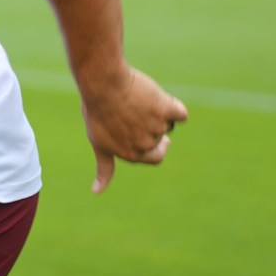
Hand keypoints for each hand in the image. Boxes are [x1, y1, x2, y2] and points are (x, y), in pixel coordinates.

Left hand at [80, 66, 187, 193]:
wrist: (103, 84)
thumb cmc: (97, 110)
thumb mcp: (97, 142)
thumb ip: (105, 166)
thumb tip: (96, 192)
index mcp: (132, 154)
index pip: (154, 158)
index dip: (155, 146)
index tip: (155, 136)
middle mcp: (146, 144)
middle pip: (160, 138)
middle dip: (154, 128)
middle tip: (142, 112)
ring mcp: (157, 127)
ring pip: (167, 122)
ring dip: (157, 111)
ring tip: (137, 99)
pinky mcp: (167, 109)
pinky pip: (180, 113)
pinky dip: (174, 106)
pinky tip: (161, 99)